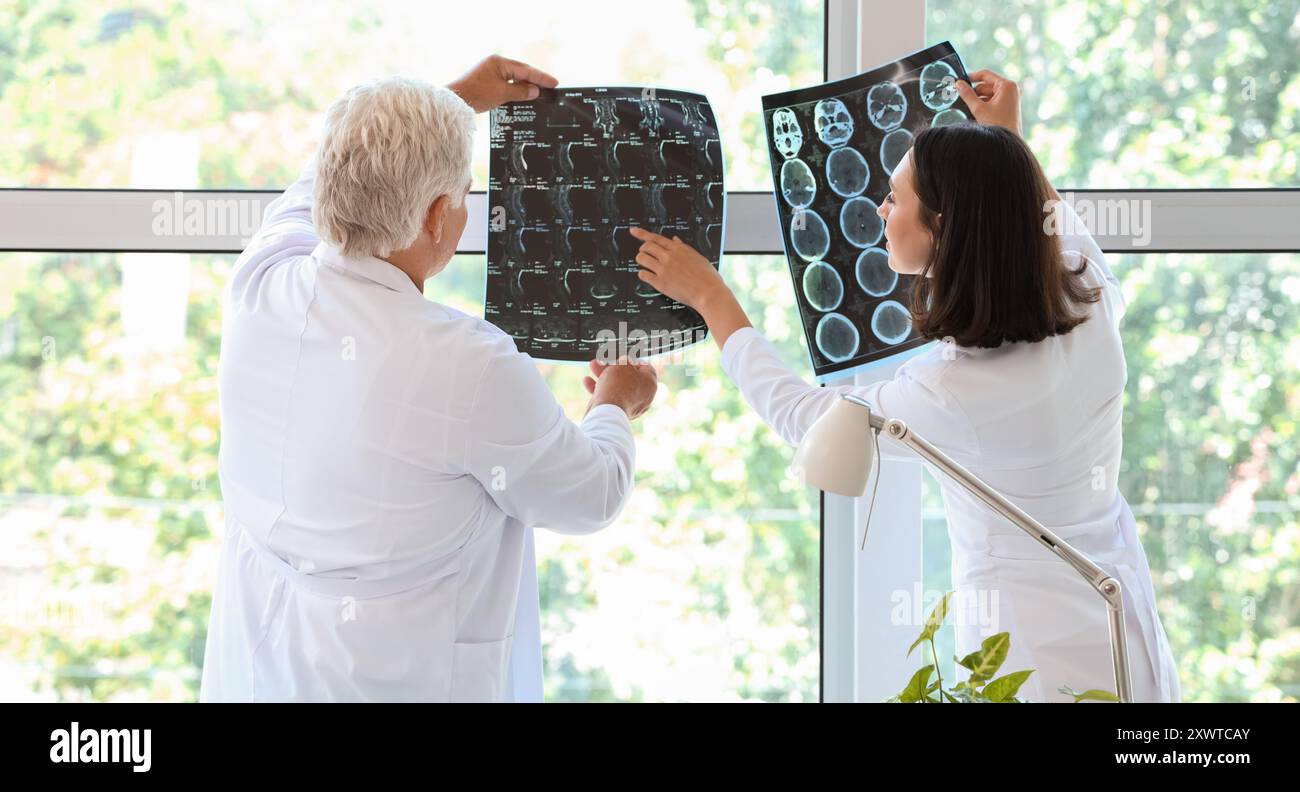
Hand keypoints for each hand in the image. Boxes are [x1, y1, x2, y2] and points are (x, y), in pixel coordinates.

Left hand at [448, 55, 557, 112]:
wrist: (454, 101)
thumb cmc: (475, 94)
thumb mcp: (501, 94)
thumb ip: (520, 92)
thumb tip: (535, 91)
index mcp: (499, 62)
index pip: (525, 70)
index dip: (541, 77)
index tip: (554, 82)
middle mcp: (495, 64)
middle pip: (521, 71)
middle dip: (536, 80)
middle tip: (551, 86)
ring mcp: (490, 72)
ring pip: (514, 78)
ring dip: (526, 86)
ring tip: (540, 93)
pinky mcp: (487, 81)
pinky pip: (507, 83)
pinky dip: (516, 90)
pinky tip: (523, 96)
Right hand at [583, 358, 658, 420]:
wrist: (607, 410)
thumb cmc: (618, 386)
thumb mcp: (622, 364)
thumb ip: (625, 361)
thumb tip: (625, 361)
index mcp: (650, 384)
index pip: (645, 368)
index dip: (633, 359)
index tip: (623, 357)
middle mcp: (643, 397)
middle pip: (628, 377)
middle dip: (613, 367)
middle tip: (604, 360)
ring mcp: (630, 405)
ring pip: (616, 387)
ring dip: (604, 375)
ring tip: (593, 366)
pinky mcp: (617, 412)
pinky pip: (609, 398)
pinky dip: (599, 389)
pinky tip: (588, 381)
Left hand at [630, 227, 752, 351]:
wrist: (709, 292)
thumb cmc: (707, 277)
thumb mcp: (697, 257)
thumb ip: (684, 248)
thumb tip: (675, 240)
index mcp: (678, 249)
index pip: (656, 238)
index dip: (642, 233)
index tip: (634, 231)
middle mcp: (669, 257)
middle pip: (646, 247)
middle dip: (643, 249)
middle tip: (643, 253)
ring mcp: (663, 269)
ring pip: (642, 258)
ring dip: (640, 260)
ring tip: (644, 264)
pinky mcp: (660, 283)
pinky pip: (643, 274)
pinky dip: (642, 274)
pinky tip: (646, 275)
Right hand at [955, 69, 1021, 136]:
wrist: (1007, 143)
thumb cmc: (998, 125)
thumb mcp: (978, 108)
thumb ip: (967, 94)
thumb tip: (959, 84)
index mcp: (1007, 85)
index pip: (986, 75)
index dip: (972, 77)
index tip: (961, 81)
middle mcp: (1011, 89)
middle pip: (987, 85)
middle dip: (975, 93)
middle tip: (963, 99)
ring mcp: (1011, 97)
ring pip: (989, 94)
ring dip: (979, 100)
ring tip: (973, 110)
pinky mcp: (1008, 106)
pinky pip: (993, 100)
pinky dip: (985, 105)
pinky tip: (979, 114)